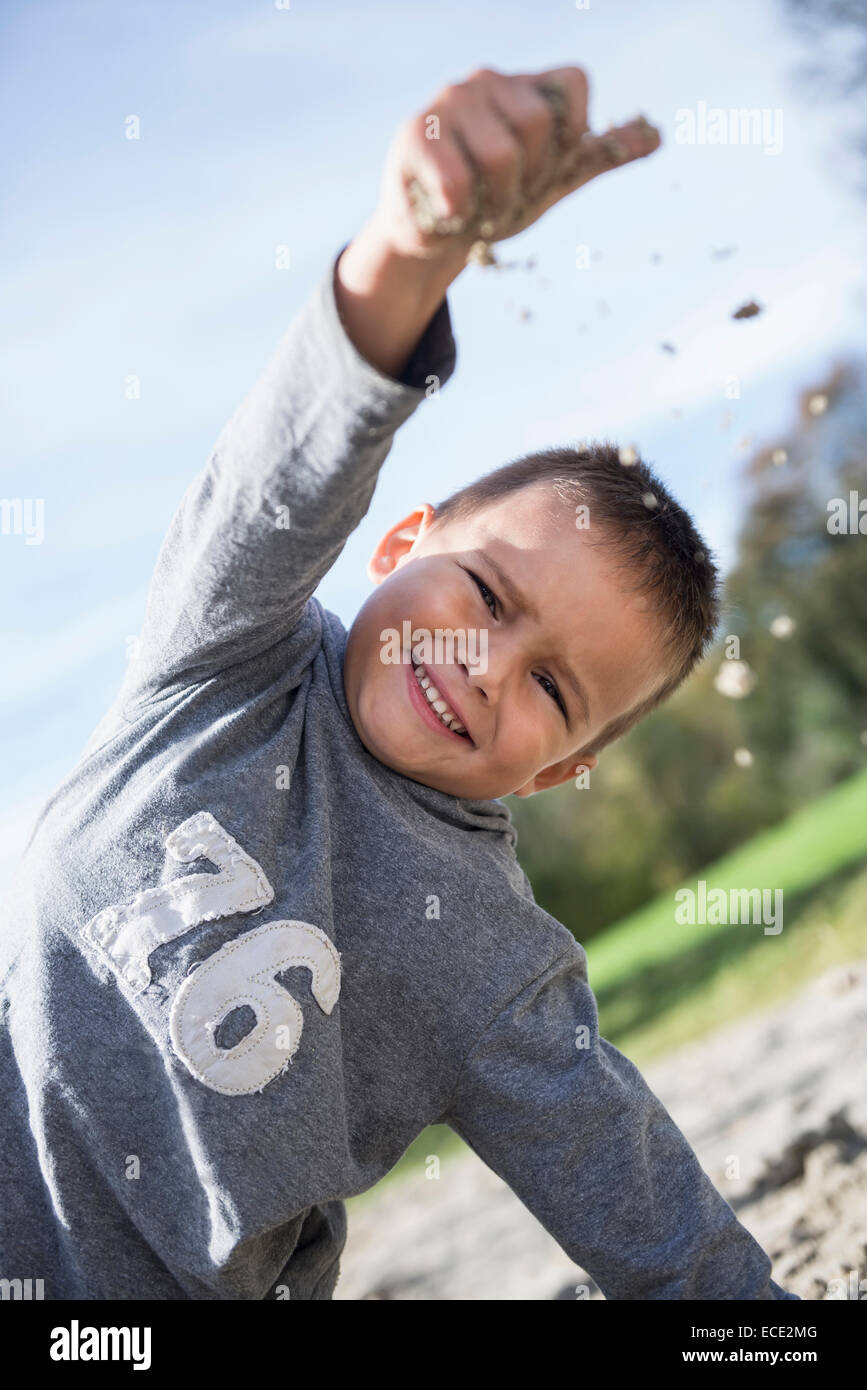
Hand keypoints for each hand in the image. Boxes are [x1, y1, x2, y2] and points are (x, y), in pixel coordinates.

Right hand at [369, 65, 661, 262]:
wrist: (433, 239)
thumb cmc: (492, 202)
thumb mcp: (552, 182)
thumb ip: (597, 156)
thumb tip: (659, 137)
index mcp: (524, 87)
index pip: (573, 83)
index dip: (572, 134)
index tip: (548, 169)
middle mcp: (487, 81)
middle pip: (539, 122)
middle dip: (532, 178)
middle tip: (507, 199)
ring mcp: (449, 104)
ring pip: (502, 152)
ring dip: (497, 202)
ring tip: (478, 211)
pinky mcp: (413, 134)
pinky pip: (457, 178)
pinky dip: (462, 211)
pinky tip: (450, 214)